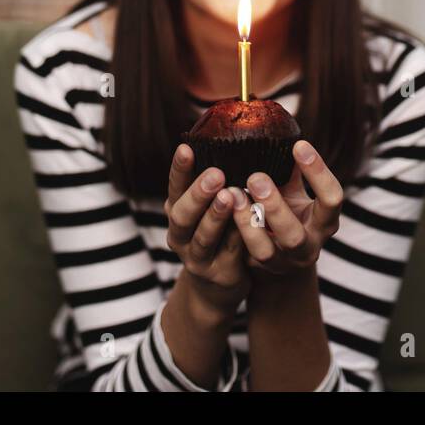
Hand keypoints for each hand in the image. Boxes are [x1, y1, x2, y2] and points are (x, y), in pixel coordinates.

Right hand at [164, 143, 250, 317]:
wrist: (216, 287)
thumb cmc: (216, 234)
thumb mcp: (206, 209)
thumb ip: (214, 184)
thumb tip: (233, 138)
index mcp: (177, 213)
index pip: (174, 188)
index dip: (178, 170)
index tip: (186, 147)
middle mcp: (180, 236)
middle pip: (182, 216)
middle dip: (197, 194)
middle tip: (215, 174)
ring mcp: (198, 258)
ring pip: (203, 238)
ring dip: (215, 217)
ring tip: (228, 197)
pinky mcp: (220, 274)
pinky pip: (231, 254)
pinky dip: (240, 237)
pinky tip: (251, 222)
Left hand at [232, 139, 342, 276]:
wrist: (283, 261)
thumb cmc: (289, 213)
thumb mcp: (295, 192)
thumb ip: (292, 168)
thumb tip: (280, 126)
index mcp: (325, 221)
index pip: (332, 198)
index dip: (318, 172)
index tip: (299, 145)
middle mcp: (309, 246)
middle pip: (295, 234)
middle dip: (274, 206)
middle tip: (255, 177)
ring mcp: (283, 262)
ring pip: (265, 250)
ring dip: (246, 222)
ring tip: (232, 194)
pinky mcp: (259, 270)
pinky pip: (242, 255)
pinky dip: (231, 231)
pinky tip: (221, 209)